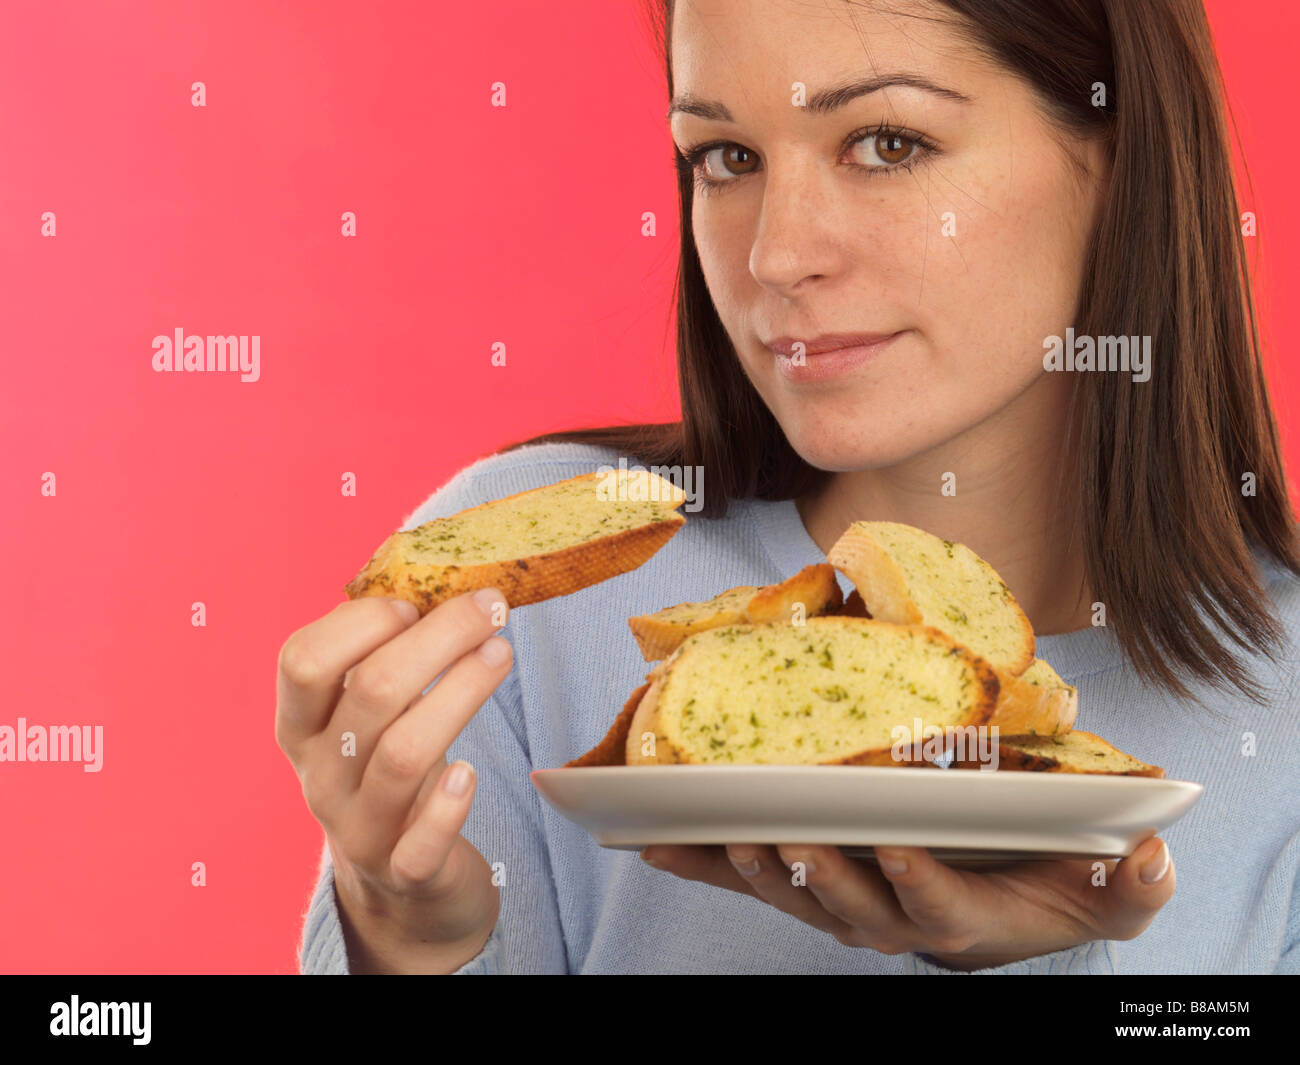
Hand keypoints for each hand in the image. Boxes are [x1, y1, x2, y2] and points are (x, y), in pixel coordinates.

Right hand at [276, 591, 513, 972]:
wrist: (402, 884)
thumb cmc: (391, 770)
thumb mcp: (370, 715)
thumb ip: (384, 654)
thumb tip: (438, 577)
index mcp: (301, 726)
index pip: (302, 661)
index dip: (360, 622)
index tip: (416, 601)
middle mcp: (320, 777)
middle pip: (371, 693)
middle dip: (439, 638)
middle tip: (491, 606)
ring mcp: (359, 828)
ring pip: (403, 754)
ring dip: (461, 693)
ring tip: (502, 653)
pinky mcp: (406, 872)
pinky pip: (421, 842)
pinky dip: (447, 805)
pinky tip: (470, 771)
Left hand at [639, 837, 1173, 969]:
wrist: (1008, 901)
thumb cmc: (1053, 889)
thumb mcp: (1107, 892)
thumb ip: (1133, 886)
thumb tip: (1152, 858)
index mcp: (962, 918)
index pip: (937, 909)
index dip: (918, 886)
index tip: (902, 850)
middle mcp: (897, 920)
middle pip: (852, 909)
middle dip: (820, 878)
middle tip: (789, 841)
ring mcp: (849, 904)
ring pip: (797, 895)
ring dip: (759, 869)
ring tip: (726, 836)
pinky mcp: (815, 881)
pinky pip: (756, 877)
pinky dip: (709, 863)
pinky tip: (662, 844)